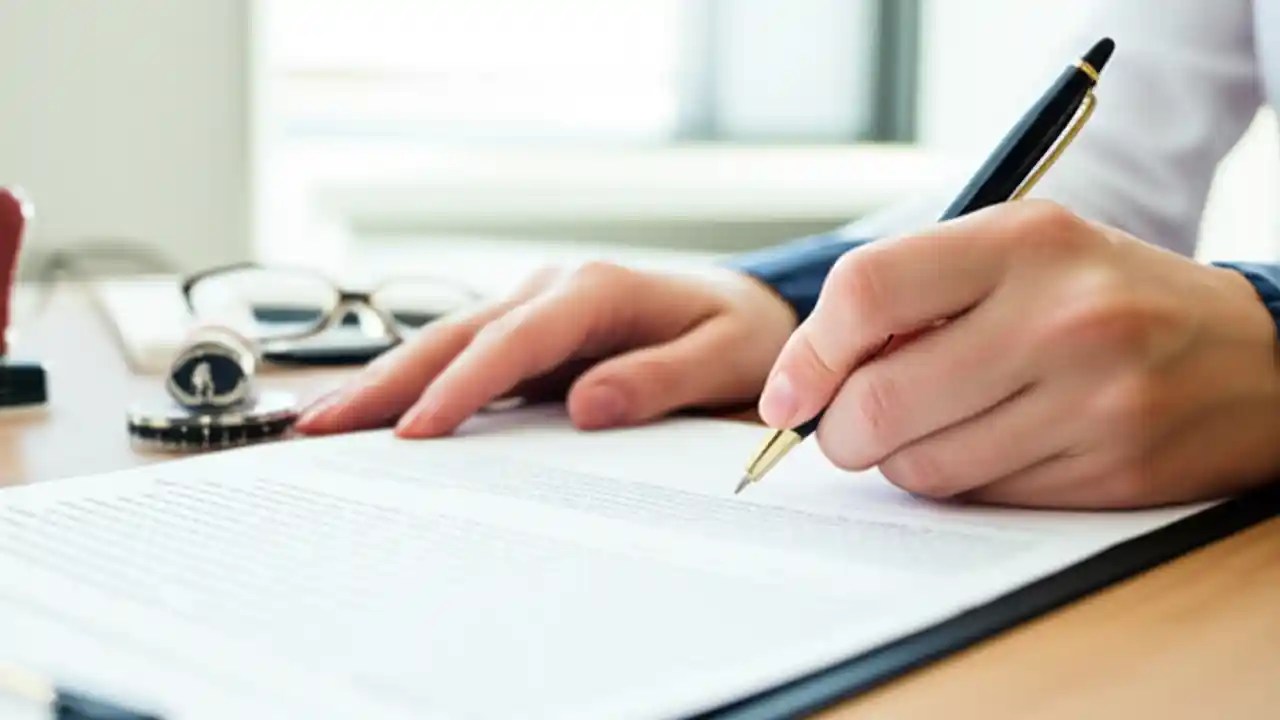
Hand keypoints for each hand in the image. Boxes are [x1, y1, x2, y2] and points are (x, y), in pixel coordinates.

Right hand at [297, 262, 795, 436]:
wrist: (748, 314)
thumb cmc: (742, 336)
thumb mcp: (726, 359)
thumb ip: (661, 379)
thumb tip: (586, 405)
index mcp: (597, 291)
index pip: (514, 340)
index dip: (462, 385)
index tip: (417, 429)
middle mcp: (554, 291)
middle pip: (457, 335)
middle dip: (388, 380)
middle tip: (319, 425)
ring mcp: (536, 310)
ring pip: (448, 342)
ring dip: (386, 380)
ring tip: (322, 421)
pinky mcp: (531, 336)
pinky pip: (466, 359)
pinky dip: (417, 384)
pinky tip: (377, 414)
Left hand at [759, 200, 1279, 508]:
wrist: (1255, 358)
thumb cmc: (1106, 297)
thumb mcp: (1021, 253)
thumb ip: (917, 291)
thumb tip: (805, 374)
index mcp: (1024, 240)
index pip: (866, 291)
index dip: (805, 354)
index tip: (785, 395)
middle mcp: (1060, 315)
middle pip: (880, 398)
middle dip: (839, 430)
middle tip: (847, 428)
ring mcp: (1092, 398)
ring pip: (922, 464)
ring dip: (897, 461)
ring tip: (930, 428)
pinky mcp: (1111, 469)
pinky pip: (980, 497)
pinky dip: (960, 483)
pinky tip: (993, 448)